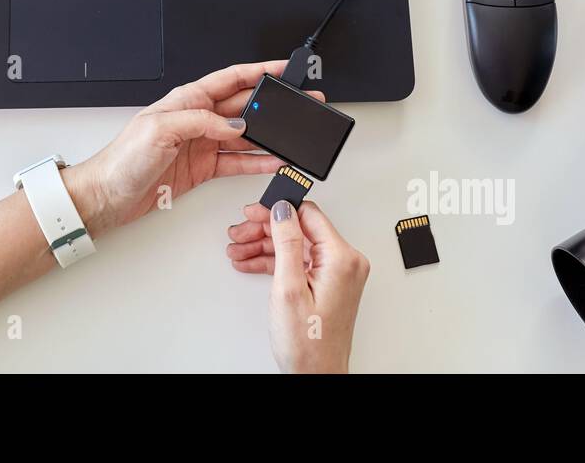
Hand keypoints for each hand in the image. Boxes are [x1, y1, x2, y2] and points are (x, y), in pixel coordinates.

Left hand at [64, 61, 302, 235]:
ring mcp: (202, 144)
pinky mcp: (203, 168)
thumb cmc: (122, 159)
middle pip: (244, 105)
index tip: (283, 68)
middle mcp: (197, 118)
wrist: (107, 195)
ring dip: (269, 136)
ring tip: (293, 136)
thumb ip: (200, 121)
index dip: (259, 70)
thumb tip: (234, 122)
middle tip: (299, 103)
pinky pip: (238, 161)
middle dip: (273, 103)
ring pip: (245, 135)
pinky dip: (258, 162)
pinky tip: (274, 162)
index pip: (231, 78)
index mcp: (187, 99)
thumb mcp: (159, 129)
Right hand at [226, 200, 369, 373]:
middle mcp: (345, 262)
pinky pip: (298, 262)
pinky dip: (274, 261)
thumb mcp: (289, 288)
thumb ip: (286, 243)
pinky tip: (251, 261)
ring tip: (239, 248)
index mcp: (342, 258)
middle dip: (265, 229)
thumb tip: (283, 210)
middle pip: (299, 229)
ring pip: (295, 245)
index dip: (277, 210)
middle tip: (240, 232)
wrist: (316, 375)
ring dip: (265, 245)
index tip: (254, 211)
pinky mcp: (327, 283)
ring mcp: (337, 273)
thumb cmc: (309, 344)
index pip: (308, 215)